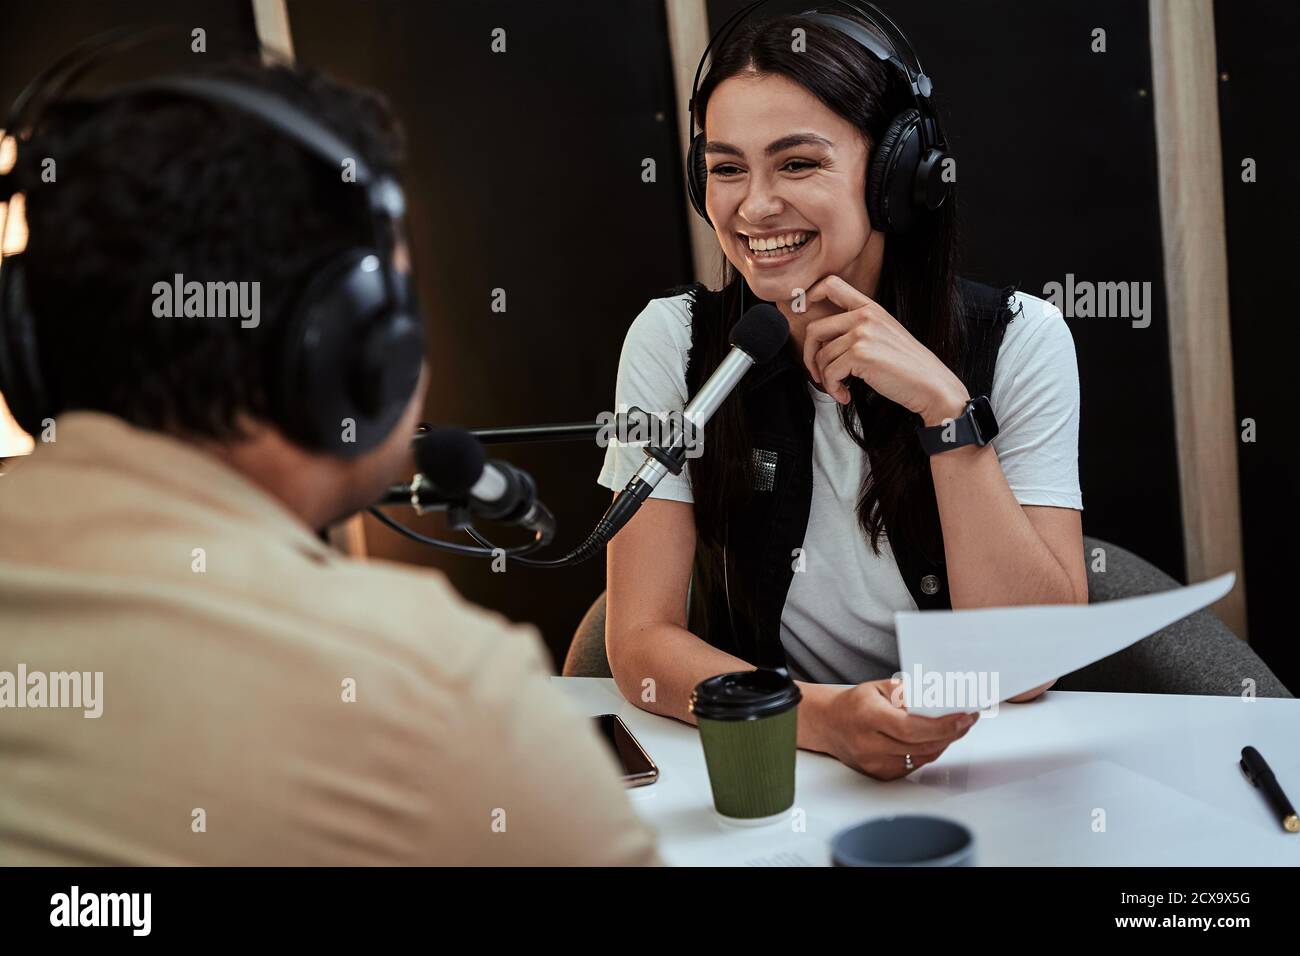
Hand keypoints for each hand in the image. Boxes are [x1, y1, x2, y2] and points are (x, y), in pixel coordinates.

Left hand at [802, 275, 968, 425]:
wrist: (931, 385)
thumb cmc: (907, 367)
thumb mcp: (884, 335)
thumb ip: (858, 329)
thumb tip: (823, 342)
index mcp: (870, 308)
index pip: (832, 284)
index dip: (811, 294)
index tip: (802, 311)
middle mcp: (865, 316)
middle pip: (815, 329)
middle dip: (810, 356)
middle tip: (818, 374)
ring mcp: (862, 334)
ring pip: (822, 357)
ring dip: (827, 379)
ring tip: (840, 389)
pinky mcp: (860, 354)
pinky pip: (830, 373)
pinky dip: (834, 389)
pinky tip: (846, 396)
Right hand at [813, 678, 977, 779]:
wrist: (829, 723)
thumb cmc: (854, 704)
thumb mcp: (879, 687)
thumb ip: (908, 694)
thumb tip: (940, 701)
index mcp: (868, 717)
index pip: (912, 728)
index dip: (942, 726)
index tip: (964, 718)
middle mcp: (869, 743)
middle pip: (921, 745)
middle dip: (950, 734)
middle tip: (967, 721)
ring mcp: (873, 763)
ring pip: (921, 758)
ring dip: (942, 744)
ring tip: (954, 728)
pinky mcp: (879, 774)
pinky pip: (912, 766)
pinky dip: (927, 753)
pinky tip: (933, 740)